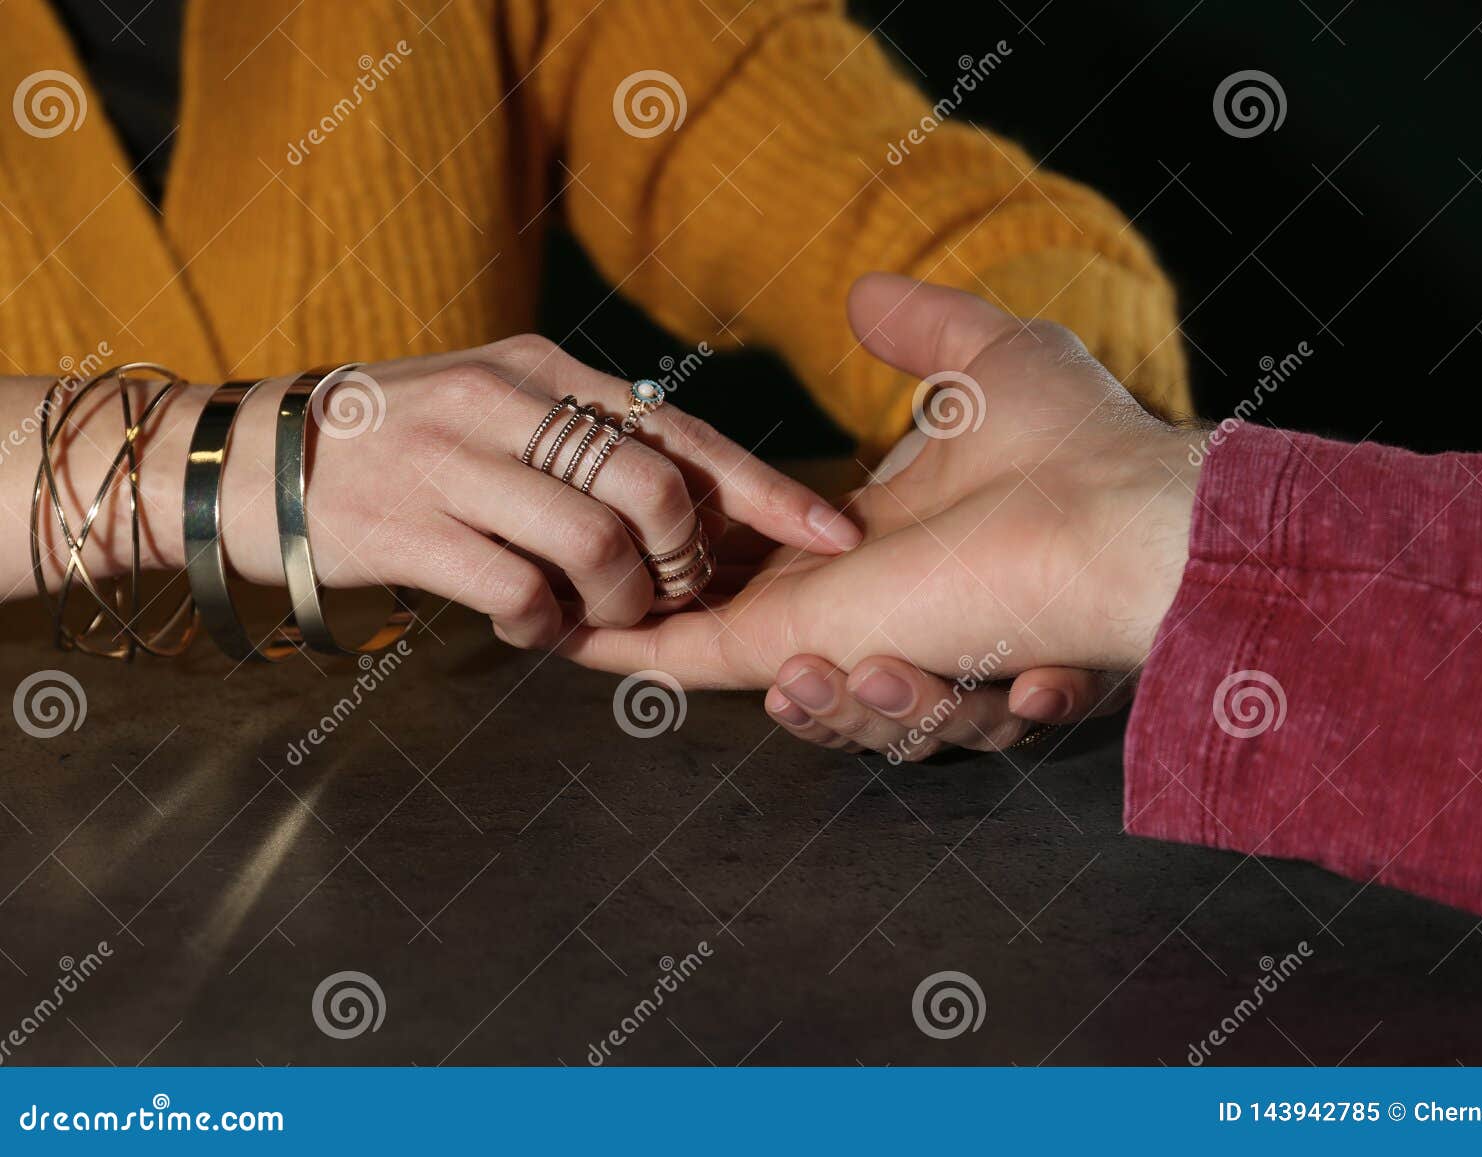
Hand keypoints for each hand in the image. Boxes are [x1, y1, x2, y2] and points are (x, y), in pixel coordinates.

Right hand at [104, 335, 857, 646]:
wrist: (252, 461)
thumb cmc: (399, 445)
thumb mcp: (493, 408)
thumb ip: (581, 437)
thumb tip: (693, 499)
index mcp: (539, 369)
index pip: (678, 429)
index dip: (763, 488)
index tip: (830, 531)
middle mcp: (501, 401)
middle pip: (651, 489)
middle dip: (684, 558)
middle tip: (670, 589)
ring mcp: (450, 462)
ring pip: (596, 545)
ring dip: (620, 600)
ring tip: (597, 610)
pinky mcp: (406, 529)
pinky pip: (519, 594)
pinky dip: (545, 626)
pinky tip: (531, 623)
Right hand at [561, 275, 1199, 742]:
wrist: (1123, 510)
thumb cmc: (1074, 440)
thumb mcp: (987, 361)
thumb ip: (918, 331)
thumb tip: (864, 290)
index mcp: (884, 546)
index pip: (776, 570)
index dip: (717, 563)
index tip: (666, 540)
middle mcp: (884, 606)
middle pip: (786, 657)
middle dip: (750, 650)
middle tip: (751, 627)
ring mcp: (887, 646)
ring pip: (821, 711)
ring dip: (819, 696)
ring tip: (823, 665)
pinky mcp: (892, 676)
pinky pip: (828, 721)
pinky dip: (823, 709)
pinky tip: (844, 668)